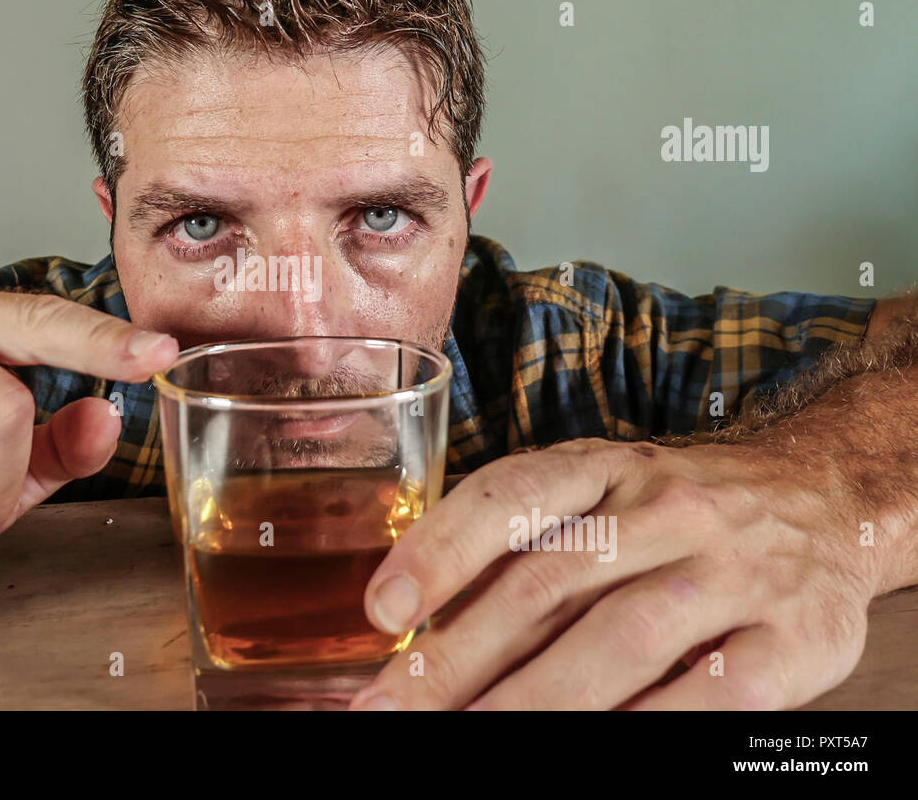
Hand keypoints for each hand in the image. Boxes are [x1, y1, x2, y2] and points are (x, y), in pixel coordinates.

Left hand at [350, 437, 881, 709]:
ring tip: (466, 734)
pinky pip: (706, 694)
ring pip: (618, 639)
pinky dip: (638, 725)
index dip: (440, 550)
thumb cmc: (680, 511)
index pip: (511, 496)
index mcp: (608, 465)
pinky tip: (583, 746)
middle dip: (459, 655)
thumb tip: (425, 627)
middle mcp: (669, 507)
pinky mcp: (793, 639)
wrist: (828, 501)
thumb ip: (528, 546)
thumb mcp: (605, 494)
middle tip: (394, 704)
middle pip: (548, 583)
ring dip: (531, 699)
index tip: (382, 611)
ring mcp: (735, 571)